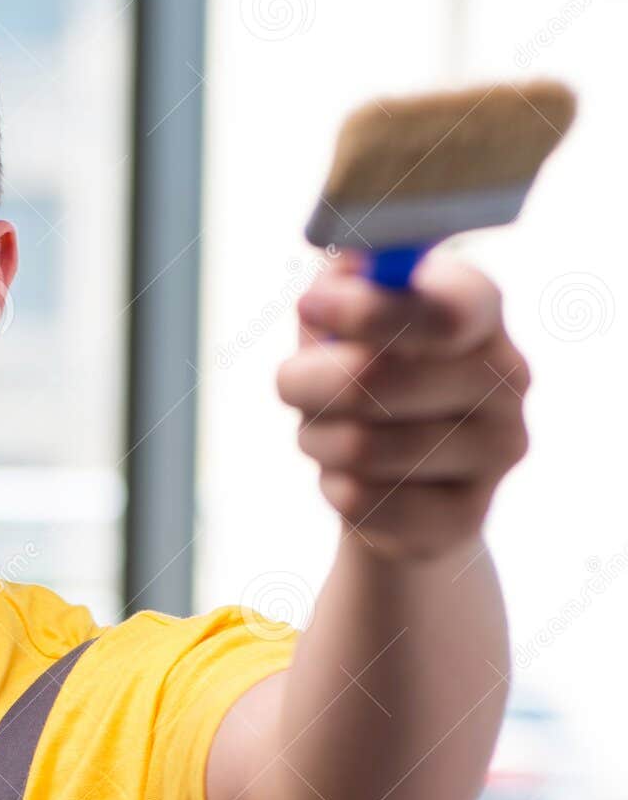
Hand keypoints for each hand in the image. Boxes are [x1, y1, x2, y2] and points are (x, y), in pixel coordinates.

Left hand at [277, 250, 529, 560]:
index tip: (310, 307)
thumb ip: (339, 284)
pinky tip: (352, 479)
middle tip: (294, 386)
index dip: (366, 311)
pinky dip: (333, 487)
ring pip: (361, 446)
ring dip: (316, 438)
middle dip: (307, 384)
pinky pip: (363, 502)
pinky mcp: (468, 515)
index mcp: (479, 311)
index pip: (444, 308)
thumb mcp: (341, 320)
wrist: (394, 483)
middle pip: (376, 379)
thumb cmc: (358, 377)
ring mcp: (498, 450)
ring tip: (325, 434)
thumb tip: (327, 290)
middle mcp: (506, 376)